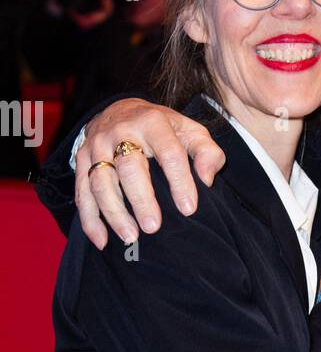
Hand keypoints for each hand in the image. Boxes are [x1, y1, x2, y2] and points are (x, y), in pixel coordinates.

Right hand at [74, 99, 225, 248]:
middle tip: (153, 227)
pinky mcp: (81, 160)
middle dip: (141, 199)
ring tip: (130, 237)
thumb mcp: (190, 131)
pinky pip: (82, 191)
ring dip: (114, 212)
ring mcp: (97, 145)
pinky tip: (101, 240)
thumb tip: (207, 179)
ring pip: (101, 181)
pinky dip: (90, 218)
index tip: (188, 209)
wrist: (120, 111)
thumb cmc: (163, 129)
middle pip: (129, 166)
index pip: (169, 152)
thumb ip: (207, 152)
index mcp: (153, 122)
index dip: (180, 181)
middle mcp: (121, 131)